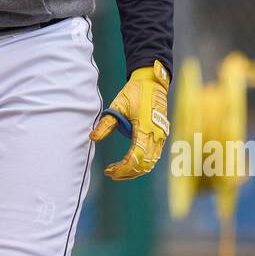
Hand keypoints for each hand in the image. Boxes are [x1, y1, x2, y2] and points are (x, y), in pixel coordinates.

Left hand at [90, 60, 170, 180]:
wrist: (152, 82)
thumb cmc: (135, 93)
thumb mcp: (117, 106)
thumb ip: (106, 124)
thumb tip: (92, 138)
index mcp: (145, 128)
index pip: (135, 158)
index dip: (122, 168)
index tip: (109, 171)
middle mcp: (156, 135)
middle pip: (144, 165)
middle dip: (127, 173)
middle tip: (111, 173)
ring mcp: (161, 136)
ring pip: (151, 163)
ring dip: (135, 170)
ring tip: (118, 171)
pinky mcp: (162, 135)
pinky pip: (154, 156)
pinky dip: (143, 163)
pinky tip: (130, 163)